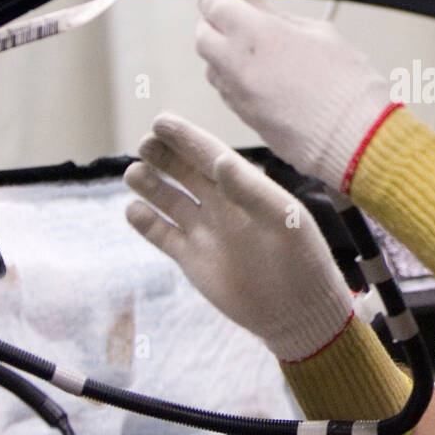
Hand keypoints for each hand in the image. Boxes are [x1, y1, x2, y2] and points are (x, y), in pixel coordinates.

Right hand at [123, 112, 352, 361]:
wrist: (297, 313)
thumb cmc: (302, 261)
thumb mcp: (283, 221)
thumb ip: (251, 191)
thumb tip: (220, 159)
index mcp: (246, 189)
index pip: (211, 155)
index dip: (186, 138)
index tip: (161, 122)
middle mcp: (223, 205)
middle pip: (185, 171)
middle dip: (164, 155)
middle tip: (144, 143)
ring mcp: (205, 231)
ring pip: (169, 199)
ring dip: (150, 185)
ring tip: (133, 173)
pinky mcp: (192, 259)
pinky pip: (163, 235)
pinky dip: (146, 222)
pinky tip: (133, 210)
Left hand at [194, 0, 393, 189]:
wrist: (356, 136)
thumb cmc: (347, 85)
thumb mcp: (320, 33)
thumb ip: (280, 17)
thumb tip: (257, 6)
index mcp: (256, 35)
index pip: (212, 4)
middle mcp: (238, 65)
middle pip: (202, 36)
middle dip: (212, 22)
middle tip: (232, 16)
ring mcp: (238, 96)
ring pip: (211, 67)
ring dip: (222, 53)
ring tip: (250, 49)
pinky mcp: (246, 120)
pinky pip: (227, 93)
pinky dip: (234, 79)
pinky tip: (260, 77)